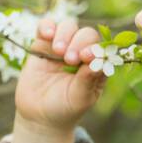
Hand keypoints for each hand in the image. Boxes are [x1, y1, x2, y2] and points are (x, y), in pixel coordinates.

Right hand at [13, 17, 108, 133]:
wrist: (39, 116)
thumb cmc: (65, 109)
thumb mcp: (80, 99)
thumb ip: (88, 80)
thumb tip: (98, 61)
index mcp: (96, 65)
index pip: (101, 49)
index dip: (95, 49)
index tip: (86, 57)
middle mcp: (81, 52)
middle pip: (86, 34)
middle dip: (79, 43)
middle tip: (70, 59)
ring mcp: (62, 47)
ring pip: (68, 26)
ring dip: (65, 34)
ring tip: (58, 51)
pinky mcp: (42, 45)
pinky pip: (46, 27)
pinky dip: (47, 26)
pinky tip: (47, 35)